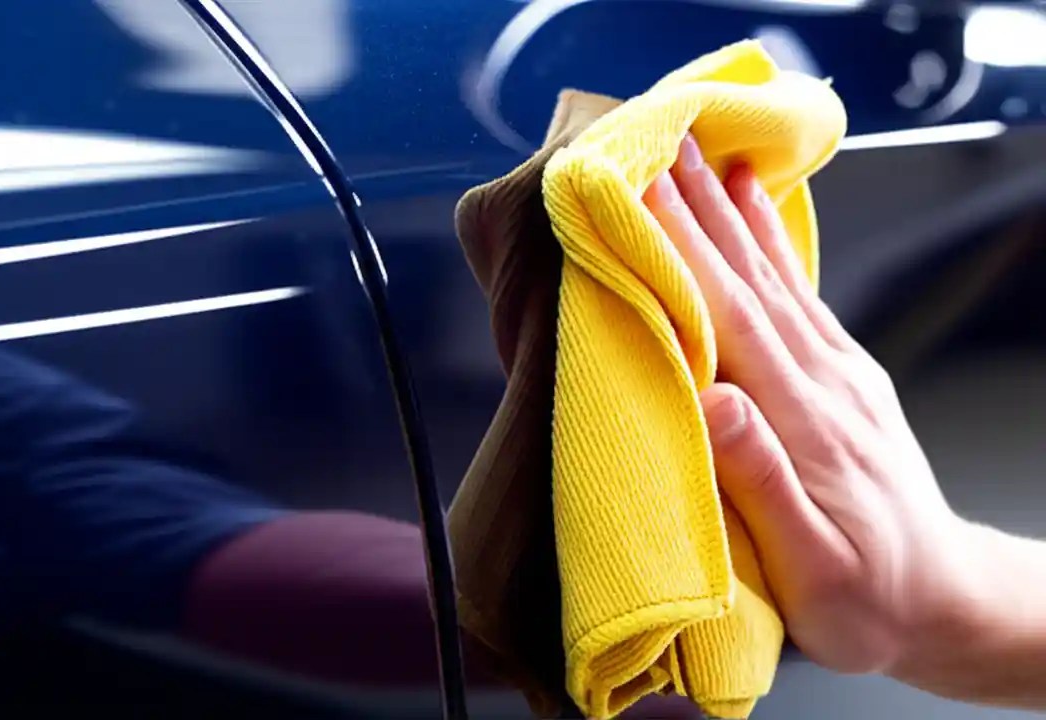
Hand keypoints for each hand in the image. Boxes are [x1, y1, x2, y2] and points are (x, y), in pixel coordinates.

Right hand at [641, 136, 972, 678]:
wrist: (941, 604)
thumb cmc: (863, 602)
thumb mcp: (812, 571)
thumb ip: (761, 483)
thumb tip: (715, 401)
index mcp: (804, 426)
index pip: (732, 321)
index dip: (684, 254)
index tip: (641, 196)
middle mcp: (825, 385)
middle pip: (749, 280)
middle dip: (700, 209)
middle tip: (657, 144)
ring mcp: (840, 375)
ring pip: (776, 276)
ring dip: (733, 210)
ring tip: (700, 152)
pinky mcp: (846, 376)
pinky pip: (802, 293)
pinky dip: (774, 242)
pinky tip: (756, 205)